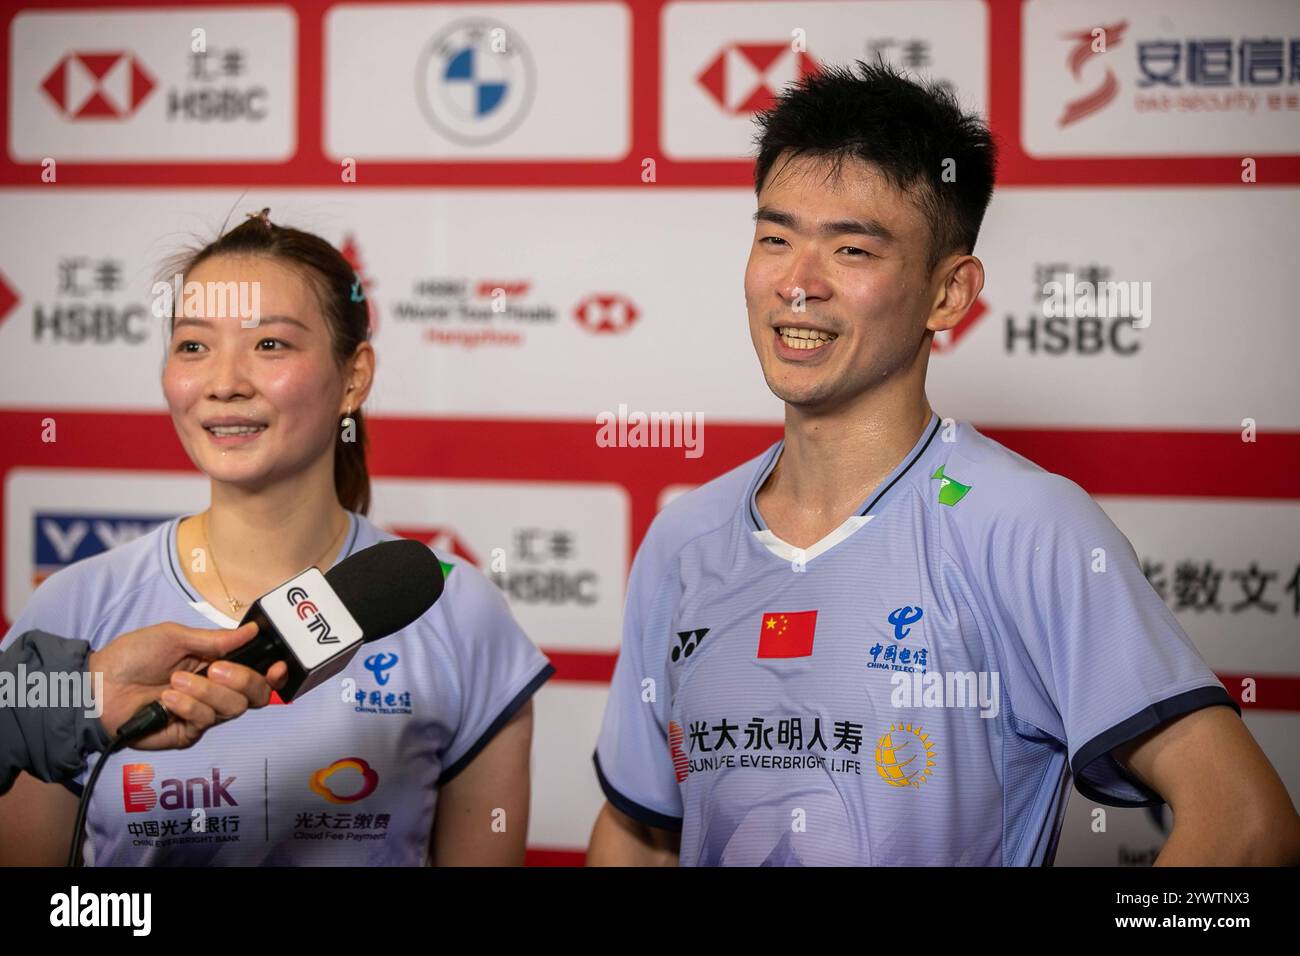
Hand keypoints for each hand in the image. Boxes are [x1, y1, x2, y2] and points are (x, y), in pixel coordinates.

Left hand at [88, 621, 288, 750]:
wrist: (97, 685)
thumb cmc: (132, 657)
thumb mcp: (174, 637)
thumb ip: (215, 639)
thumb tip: (251, 631)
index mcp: (218, 665)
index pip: (258, 674)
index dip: (274, 673)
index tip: (276, 666)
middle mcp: (217, 691)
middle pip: (256, 695)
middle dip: (243, 680)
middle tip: (215, 669)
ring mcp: (203, 714)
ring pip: (233, 708)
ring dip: (207, 692)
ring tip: (175, 682)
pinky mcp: (187, 733)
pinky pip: (205, 721)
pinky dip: (189, 706)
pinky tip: (167, 699)